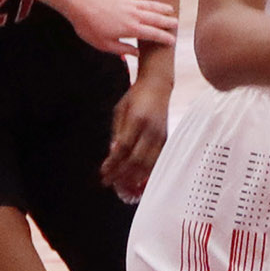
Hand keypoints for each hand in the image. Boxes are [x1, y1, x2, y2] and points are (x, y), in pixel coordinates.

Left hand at [65, 0, 177, 56]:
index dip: (164, 38)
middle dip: (167, 22)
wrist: (78, 3)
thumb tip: (137, 53)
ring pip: (150, 5)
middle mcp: (134, 15)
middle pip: (155, 19)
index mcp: (131, 29)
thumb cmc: (89, 26)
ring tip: (171, 9)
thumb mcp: (104, 44)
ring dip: (162, 7)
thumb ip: (122, 49)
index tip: (172, 41)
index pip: (153, 34)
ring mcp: (128, 2)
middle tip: (176, 24)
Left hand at [100, 74, 170, 201]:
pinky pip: (157, 160)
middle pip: (137, 159)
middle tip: (110, 182)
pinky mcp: (166, 139)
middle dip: (122, 174)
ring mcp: (161, 136)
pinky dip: (147, 171)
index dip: (113, 163)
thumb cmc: (136, 96)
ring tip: (122, 185)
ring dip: (134, 176)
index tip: (103, 172)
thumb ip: (118, 132)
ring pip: (149, 163)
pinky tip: (138, 178)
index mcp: (137, 120)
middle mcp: (151, 130)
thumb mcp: (120, 110)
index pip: (124, 148)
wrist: (158, 86)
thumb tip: (113, 154)